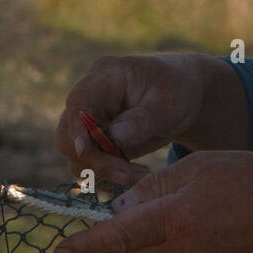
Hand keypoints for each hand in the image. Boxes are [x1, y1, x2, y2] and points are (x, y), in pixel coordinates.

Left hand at [53, 150, 252, 252]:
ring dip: (148, 247)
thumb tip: (123, 204)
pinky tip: (200, 234)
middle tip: (137, 215)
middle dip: (119, 242)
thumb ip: (157, 186)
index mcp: (175, 220)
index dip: (84, 245)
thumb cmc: (251, 181)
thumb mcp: (201, 167)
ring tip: (179, 219)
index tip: (58, 251)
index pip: (116, 238)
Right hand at [55, 52, 248, 188]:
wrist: (185, 96)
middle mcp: (91, 98)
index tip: (84, 150)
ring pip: (76, 154)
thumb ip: (143, 119)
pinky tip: (134, 177)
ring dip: (102, 172)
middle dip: (93, 158)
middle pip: (68, 132)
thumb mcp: (169, 102)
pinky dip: (107, 176)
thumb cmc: (178, 89)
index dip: (76, 126)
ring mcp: (91, 121)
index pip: (79, 100)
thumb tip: (113, 137)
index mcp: (105, 75)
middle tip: (126, 173)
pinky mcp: (97, 142)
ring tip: (139, 175)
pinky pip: (90, 165)